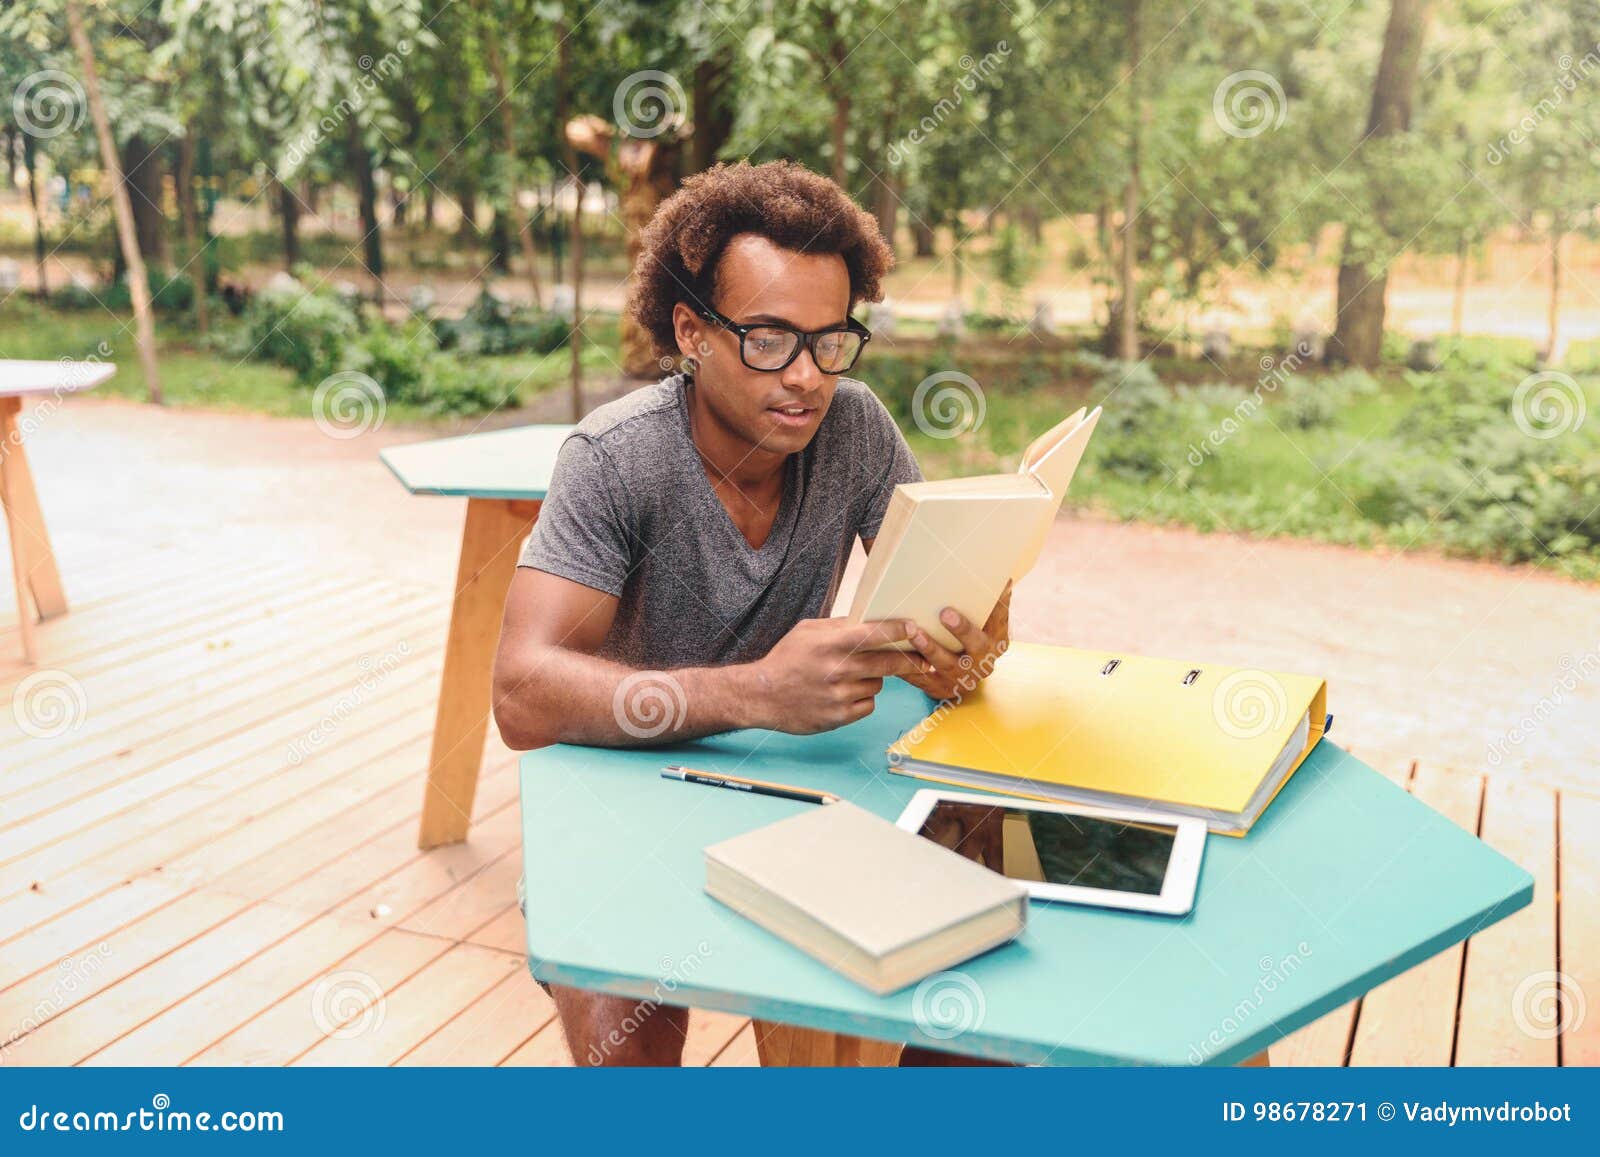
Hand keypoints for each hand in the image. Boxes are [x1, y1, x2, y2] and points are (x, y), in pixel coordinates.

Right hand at [749, 618, 932, 734]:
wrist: (762, 695)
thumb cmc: (786, 659)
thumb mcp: (807, 631)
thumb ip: (839, 626)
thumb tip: (870, 620)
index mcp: (831, 644)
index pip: (874, 634)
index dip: (899, 630)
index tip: (915, 627)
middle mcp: (838, 670)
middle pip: (888, 663)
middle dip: (909, 659)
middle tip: (923, 658)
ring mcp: (840, 695)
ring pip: (878, 684)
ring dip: (874, 678)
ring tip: (852, 676)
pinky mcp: (839, 717)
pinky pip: (868, 704)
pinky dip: (863, 698)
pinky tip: (846, 693)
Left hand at [902, 583, 1010, 701]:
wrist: (961, 677)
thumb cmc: (971, 639)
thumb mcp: (987, 621)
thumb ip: (993, 603)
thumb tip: (1004, 580)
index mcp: (997, 642)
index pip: (998, 623)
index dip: (994, 610)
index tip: (984, 594)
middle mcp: (983, 663)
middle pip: (977, 647)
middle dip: (962, 630)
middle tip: (946, 613)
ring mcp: (962, 679)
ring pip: (947, 664)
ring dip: (930, 648)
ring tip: (915, 632)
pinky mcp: (940, 690)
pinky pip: (923, 680)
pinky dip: (910, 668)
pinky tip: (897, 654)